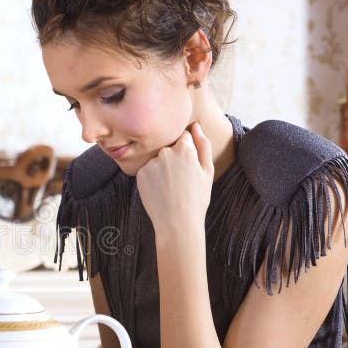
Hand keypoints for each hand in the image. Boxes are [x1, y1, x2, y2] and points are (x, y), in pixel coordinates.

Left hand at [135, 122, 213, 236]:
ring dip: (162, 166)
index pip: (183, 136)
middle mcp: (165, 152)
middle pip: (169, 146)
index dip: (187, 150)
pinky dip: (152, 176)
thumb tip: (195, 125)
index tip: (189, 164)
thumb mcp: (207, 170)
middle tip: (180, 179)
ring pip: (157, 158)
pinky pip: (148, 169)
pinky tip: (160, 190)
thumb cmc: (196, 198)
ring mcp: (151, 163)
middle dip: (174, 157)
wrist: (176, 222)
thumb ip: (202, 144)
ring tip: (170, 186)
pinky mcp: (140, 173)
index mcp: (185, 149)